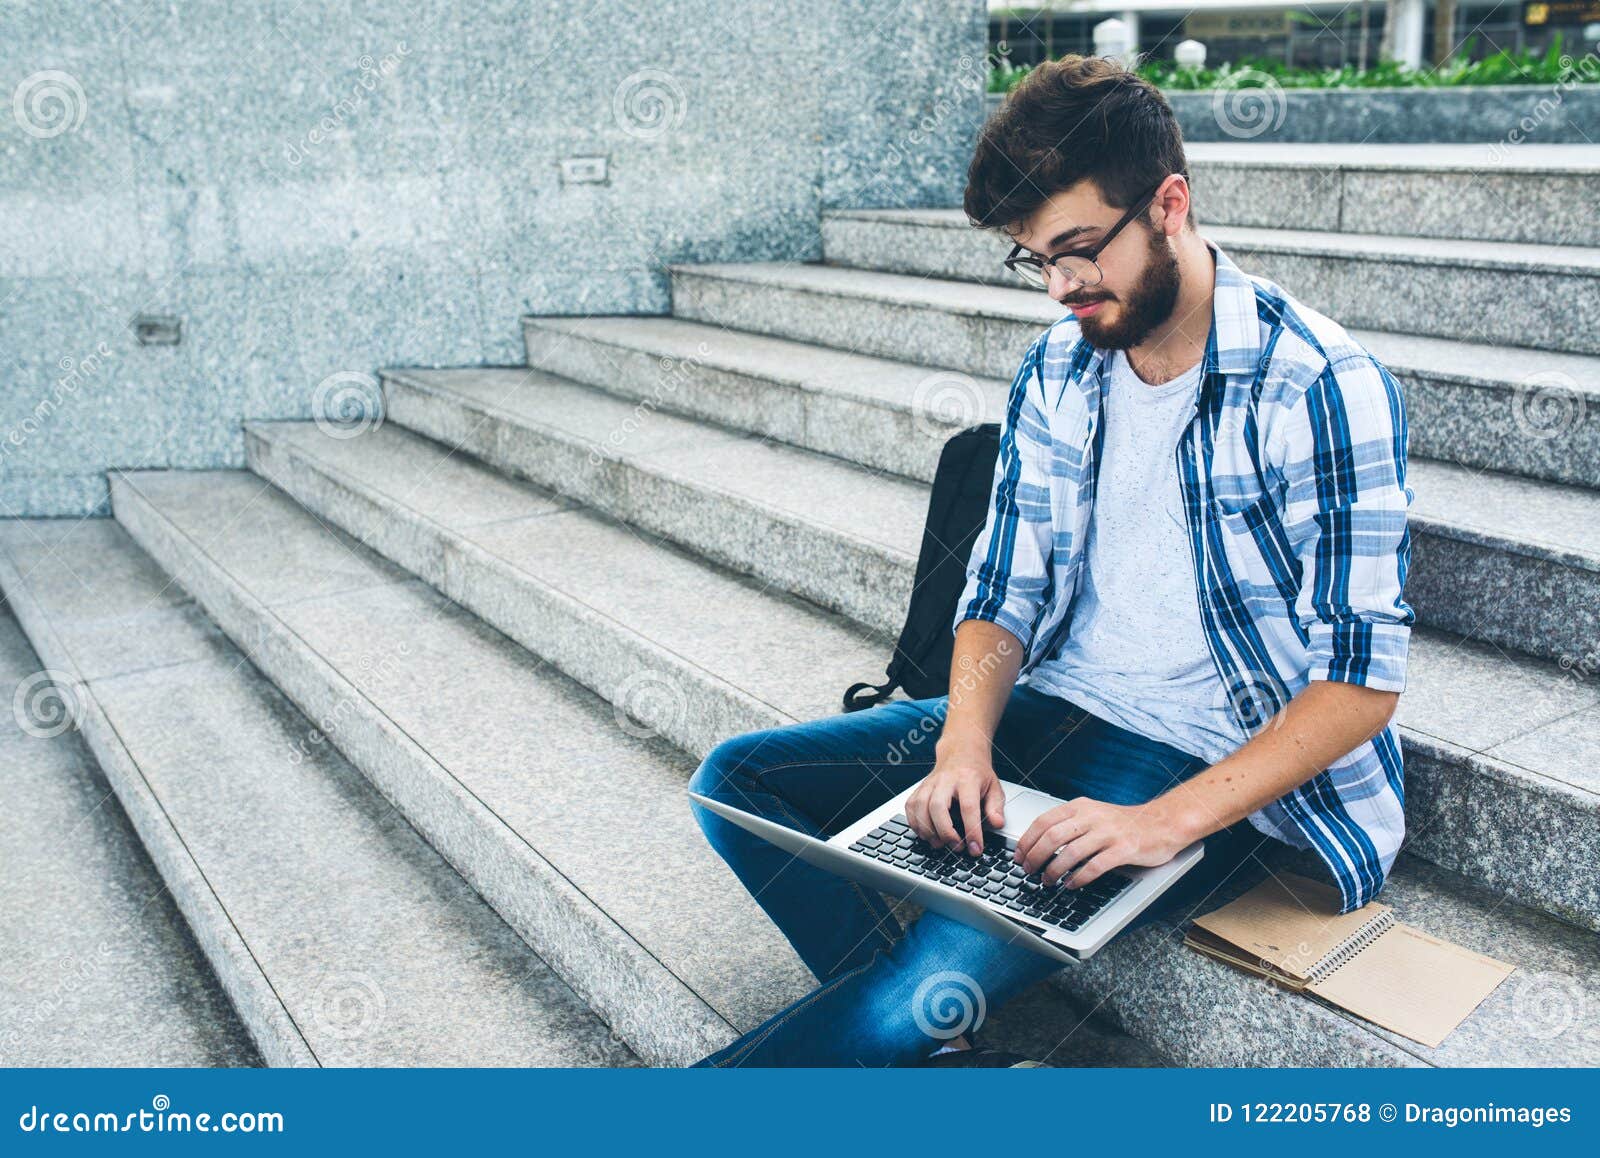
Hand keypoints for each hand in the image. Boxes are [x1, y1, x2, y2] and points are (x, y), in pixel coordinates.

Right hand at [905, 737, 1005, 856]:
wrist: (960, 751)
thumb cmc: (977, 772)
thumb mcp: (994, 786)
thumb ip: (996, 807)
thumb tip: (997, 824)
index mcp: (967, 779)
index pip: (968, 807)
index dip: (971, 830)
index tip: (976, 848)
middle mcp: (946, 780)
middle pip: (938, 807)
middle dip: (945, 832)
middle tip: (956, 847)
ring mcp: (930, 783)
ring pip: (920, 807)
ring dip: (928, 830)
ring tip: (940, 843)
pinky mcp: (919, 788)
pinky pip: (910, 807)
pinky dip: (914, 824)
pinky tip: (925, 833)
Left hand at [1012, 796, 1188, 887]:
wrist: (1162, 823)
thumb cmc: (1125, 823)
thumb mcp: (1094, 815)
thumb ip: (1071, 825)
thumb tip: (1040, 844)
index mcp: (1081, 807)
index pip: (1044, 821)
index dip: (1027, 841)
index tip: (1019, 856)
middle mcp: (1092, 817)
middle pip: (1052, 837)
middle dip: (1035, 857)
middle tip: (1029, 871)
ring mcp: (1108, 832)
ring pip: (1070, 853)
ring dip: (1054, 871)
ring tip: (1048, 881)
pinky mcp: (1123, 849)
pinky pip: (1095, 866)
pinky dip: (1079, 878)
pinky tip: (1072, 885)